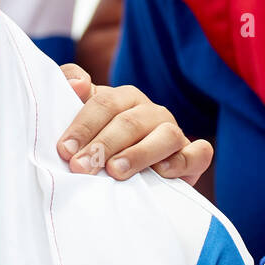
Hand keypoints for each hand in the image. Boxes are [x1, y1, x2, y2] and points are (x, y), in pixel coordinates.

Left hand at [58, 64, 212, 185]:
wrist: (131, 180)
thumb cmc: (99, 144)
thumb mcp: (78, 118)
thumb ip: (70, 88)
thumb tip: (79, 84)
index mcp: (124, 98)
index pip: (104, 103)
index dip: (83, 126)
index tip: (65, 150)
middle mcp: (151, 112)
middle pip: (130, 122)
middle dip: (103, 145)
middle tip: (81, 167)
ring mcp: (174, 132)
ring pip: (166, 135)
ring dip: (139, 153)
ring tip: (115, 172)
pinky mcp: (193, 156)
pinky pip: (198, 153)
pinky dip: (182, 160)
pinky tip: (161, 172)